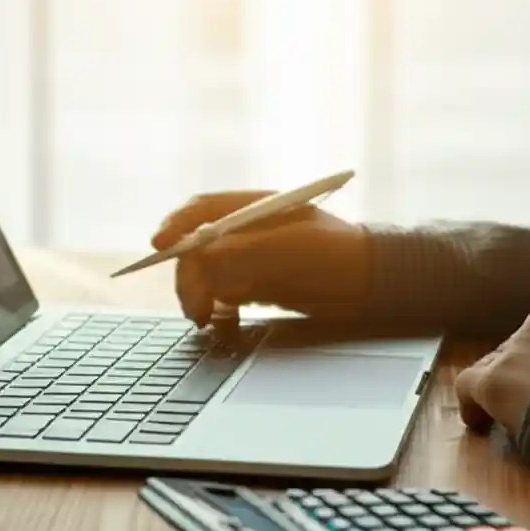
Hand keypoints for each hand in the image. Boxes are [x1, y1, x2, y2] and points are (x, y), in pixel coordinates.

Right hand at [152, 191, 370, 326]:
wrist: (372, 288)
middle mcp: (247, 231)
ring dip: (198, 295)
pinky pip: (223, 296)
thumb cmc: (336, 257)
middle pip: (197, 248)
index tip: (158, 245)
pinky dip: (216, 308)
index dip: (176, 225)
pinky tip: (222, 322)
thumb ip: (241, 251)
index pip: (202, 210)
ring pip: (206, 275)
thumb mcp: (287, 250)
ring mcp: (251, 259)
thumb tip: (198, 257)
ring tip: (205, 319)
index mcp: (254, 208)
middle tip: (193, 307)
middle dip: (188, 275)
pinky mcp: (257, 286)